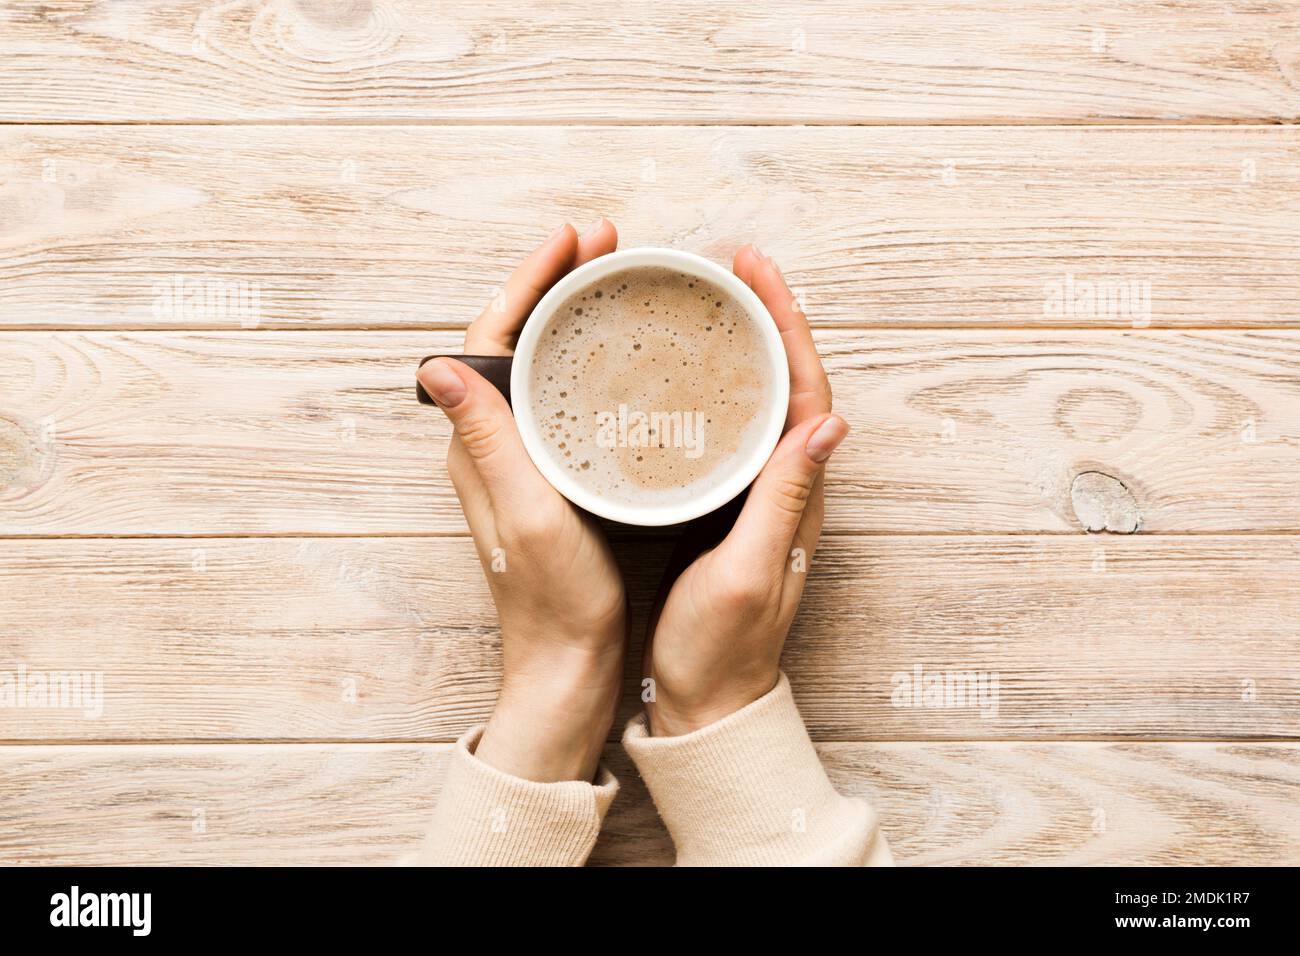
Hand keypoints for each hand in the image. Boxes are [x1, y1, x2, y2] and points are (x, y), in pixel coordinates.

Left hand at [418, 220, 624, 781]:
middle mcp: (492, 444)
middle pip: (513, 337)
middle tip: (604, 241)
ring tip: (613, 275)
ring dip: (568, 311)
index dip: (528, 280)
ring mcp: (520, 458)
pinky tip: (619, 353)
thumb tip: (434, 364)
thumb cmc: (556, 601)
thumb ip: (487, 441)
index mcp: (479, 446)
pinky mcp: (549, 475)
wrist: (568, 664)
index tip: (570, 240)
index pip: (489, 335)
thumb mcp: (528, 516)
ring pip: (536, 361)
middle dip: (552, 281)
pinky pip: (558, 395)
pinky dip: (584, 357)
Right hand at [642, 246, 844, 735]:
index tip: (755, 271)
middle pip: (791, 380)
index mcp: (798, 495)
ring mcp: (761, 495)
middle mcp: (789, 486)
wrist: (709, 702)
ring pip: (764, 400)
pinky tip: (688, 373)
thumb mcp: (748, 573)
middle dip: (768, 315)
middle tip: (731, 265)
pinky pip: (736, 429)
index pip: (807, 389)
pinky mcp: (731, 506)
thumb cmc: (722, 648)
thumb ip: (784, 500)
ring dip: (747, 343)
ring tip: (712, 298)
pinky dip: (720, 387)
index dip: (786, 324)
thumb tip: (828, 423)